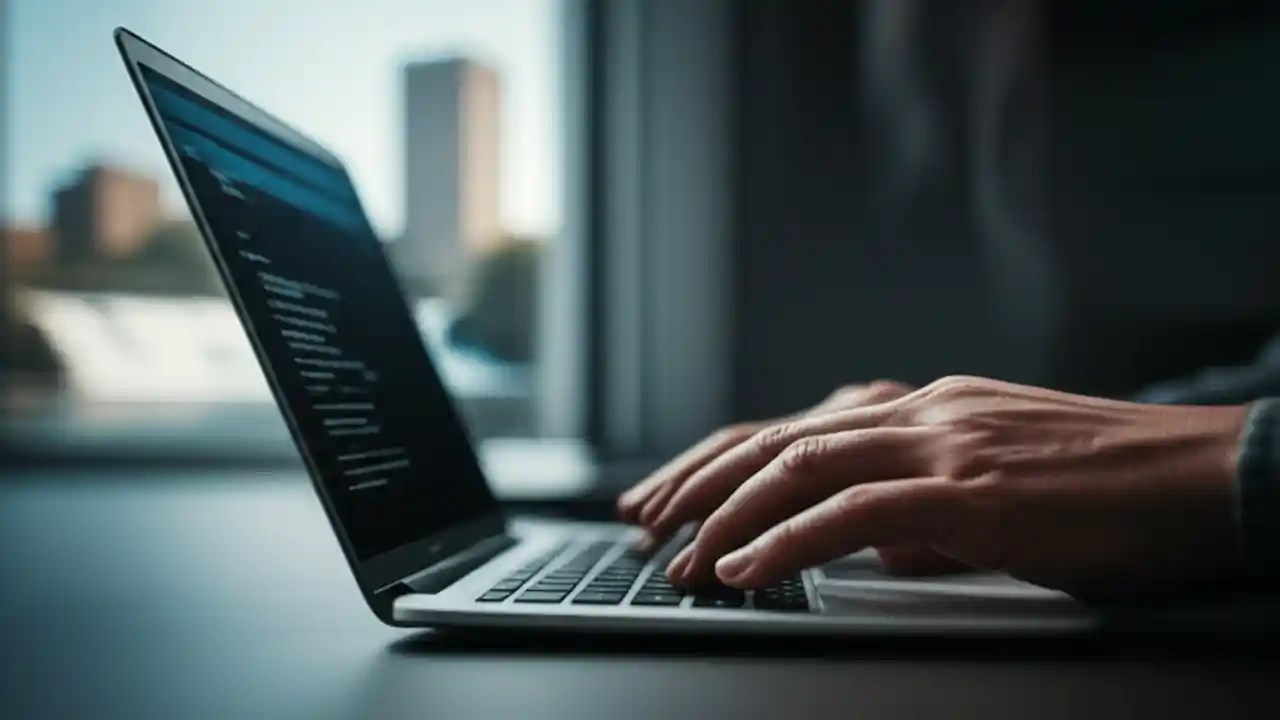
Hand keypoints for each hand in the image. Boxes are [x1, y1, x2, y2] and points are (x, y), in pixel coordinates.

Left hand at [662, 376, 1248, 599]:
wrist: (1210, 477)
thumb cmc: (1114, 492)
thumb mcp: (1000, 493)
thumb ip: (925, 515)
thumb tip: (869, 551)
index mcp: (927, 407)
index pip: (798, 428)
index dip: (724, 462)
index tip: (674, 498)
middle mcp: (923, 411)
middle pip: (779, 438)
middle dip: (701, 482)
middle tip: (645, 523)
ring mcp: (946, 443)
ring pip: (802, 466)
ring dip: (728, 516)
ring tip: (680, 559)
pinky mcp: (974, 490)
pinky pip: (855, 513)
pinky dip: (787, 540)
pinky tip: (746, 569)